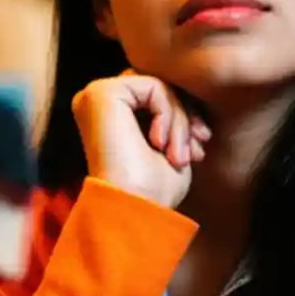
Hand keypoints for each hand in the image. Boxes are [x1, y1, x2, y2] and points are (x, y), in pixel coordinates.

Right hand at [72, 73, 211, 208]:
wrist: (135, 209)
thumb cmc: (154, 191)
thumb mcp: (171, 146)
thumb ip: (173, 116)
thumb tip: (191, 97)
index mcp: (107, 116)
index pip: (154, 96)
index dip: (183, 116)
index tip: (199, 148)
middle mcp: (95, 103)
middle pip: (157, 87)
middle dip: (185, 116)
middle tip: (196, 149)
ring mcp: (94, 96)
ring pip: (158, 86)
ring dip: (179, 119)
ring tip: (180, 155)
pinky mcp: (101, 93)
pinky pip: (154, 86)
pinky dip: (168, 113)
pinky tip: (159, 143)